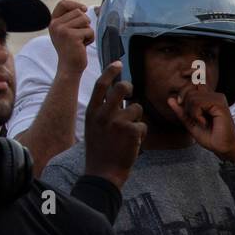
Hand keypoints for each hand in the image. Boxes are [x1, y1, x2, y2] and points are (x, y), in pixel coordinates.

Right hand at [48, 0, 93, 77]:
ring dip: (88, 30)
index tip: (83, 9)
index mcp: (53, 22)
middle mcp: (55, 24)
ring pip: (85, 20)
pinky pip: (89, 30)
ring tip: (81, 40)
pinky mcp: (72, 36)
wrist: (69, 66)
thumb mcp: (64, 30)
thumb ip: (66, 16)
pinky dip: (90, 38)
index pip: (63, 3)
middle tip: (79, 35)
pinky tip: (83, 45)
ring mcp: (62, 30)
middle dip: (84, 23)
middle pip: (78, 12)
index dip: (75, 4)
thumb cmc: (70, 48)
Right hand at [83, 61, 144, 189]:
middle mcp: (104, 114)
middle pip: (121, 89)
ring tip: (129, 132)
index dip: (110, 72)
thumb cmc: (99, 149)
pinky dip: (141, 134)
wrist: (103, 171)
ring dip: (137, 118)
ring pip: (136, 108)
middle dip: (128, 87)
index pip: (101, 85)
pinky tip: (133, 143)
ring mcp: (117, 122)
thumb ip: (101, 111)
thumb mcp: (92, 126)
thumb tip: (115, 95)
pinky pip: (143, 125)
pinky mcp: (131, 131)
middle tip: (130, 92)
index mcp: (92, 111)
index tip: (118, 63)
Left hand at [169, 84, 234, 162]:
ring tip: (201, 122)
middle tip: (194, 118)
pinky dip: (196, 114)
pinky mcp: (220, 105)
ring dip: (191, 111)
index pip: (190, 85)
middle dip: (185, 104)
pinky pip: (198, 103)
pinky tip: (204, 122)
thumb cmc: (209, 136)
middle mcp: (214, 95)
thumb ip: (181, 111)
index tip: (181, 106)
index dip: (182, 94)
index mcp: (209, 97)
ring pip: (192, 96)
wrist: (222, 148)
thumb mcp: (190, 122)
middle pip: (189, 89)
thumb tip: (170, 99)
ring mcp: (218, 99)